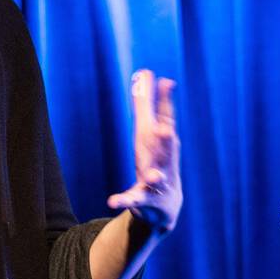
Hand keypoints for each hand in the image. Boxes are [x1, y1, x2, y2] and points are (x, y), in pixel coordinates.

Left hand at [107, 69, 181, 232]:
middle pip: (167, 149)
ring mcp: (157, 182)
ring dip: (155, 175)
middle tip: (165, 128)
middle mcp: (164, 160)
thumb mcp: (148, 132)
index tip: (166, 82)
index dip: (165, 102)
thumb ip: (146, 103)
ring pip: (157, 178)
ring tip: (153, 175)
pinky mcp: (144, 199)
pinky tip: (112, 200)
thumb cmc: (156, 161)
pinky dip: (124, 200)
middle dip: (166, 139)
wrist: (165, 207)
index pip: (166, 120)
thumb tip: (145, 71)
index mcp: (162, 142)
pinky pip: (133, 199)